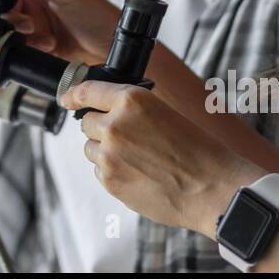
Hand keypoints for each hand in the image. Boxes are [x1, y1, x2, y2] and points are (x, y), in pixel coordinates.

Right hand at [0, 0, 118, 66]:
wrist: (116, 51)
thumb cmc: (99, 15)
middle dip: (4, 15)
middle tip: (22, 24)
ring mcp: (35, 20)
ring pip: (7, 25)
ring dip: (18, 33)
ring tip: (40, 37)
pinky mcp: (38, 42)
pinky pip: (18, 44)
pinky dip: (28, 46)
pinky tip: (48, 46)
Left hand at [60, 80, 263, 232]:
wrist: (211, 187)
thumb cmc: (197, 150)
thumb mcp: (164, 113)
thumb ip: (131, 110)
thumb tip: (105, 113)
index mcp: (131, 100)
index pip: (87, 91)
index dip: (72, 94)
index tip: (66, 98)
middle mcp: (114, 124)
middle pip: (87, 122)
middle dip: (102, 128)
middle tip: (129, 139)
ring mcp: (109, 155)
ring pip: (91, 148)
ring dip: (106, 151)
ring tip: (139, 159)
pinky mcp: (110, 181)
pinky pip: (99, 171)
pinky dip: (112, 172)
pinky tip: (139, 174)